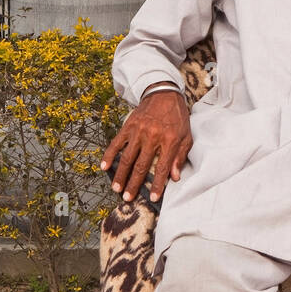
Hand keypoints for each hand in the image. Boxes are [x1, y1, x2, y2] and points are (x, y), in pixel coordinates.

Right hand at [100, 87, 192, 203]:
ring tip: (116, 188)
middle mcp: (153, 137)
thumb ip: (180, 156)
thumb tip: (174, 177)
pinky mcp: (128, 126)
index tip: (154, 198)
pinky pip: (117, 143)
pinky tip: (104, 166)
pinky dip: (110, 155)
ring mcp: (138, 131)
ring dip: (120, 175)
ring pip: (127, 157)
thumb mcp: (186, 135)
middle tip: (128, 198)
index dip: (158, 185)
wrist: (164, 93)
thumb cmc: (177, 117)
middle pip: (141, 166)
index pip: (162, 168)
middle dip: (134, 184)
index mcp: (169, 140)